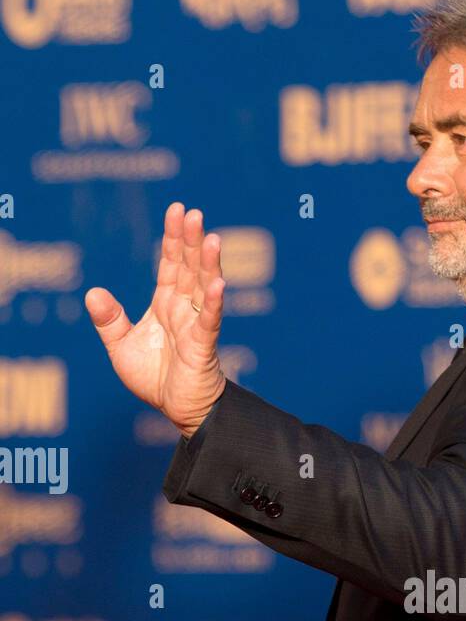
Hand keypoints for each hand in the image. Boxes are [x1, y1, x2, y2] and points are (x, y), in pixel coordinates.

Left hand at [85, 202, 226, 436]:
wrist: (178, 410)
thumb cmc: (156, 379)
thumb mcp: (122, 347)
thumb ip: (109, 320)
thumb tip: (92, 291)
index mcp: (165, 305)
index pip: (171, 264)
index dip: (173, 238)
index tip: (177, 210)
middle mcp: (184, 309)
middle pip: (189, 268)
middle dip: (191, 241)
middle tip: (193, 213)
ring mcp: (196, 326)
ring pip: (204, 288)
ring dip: (208, 263)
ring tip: (211, 237)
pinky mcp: (203, 346)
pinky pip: (209, 321)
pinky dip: (214, 303)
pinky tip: (218, 283)